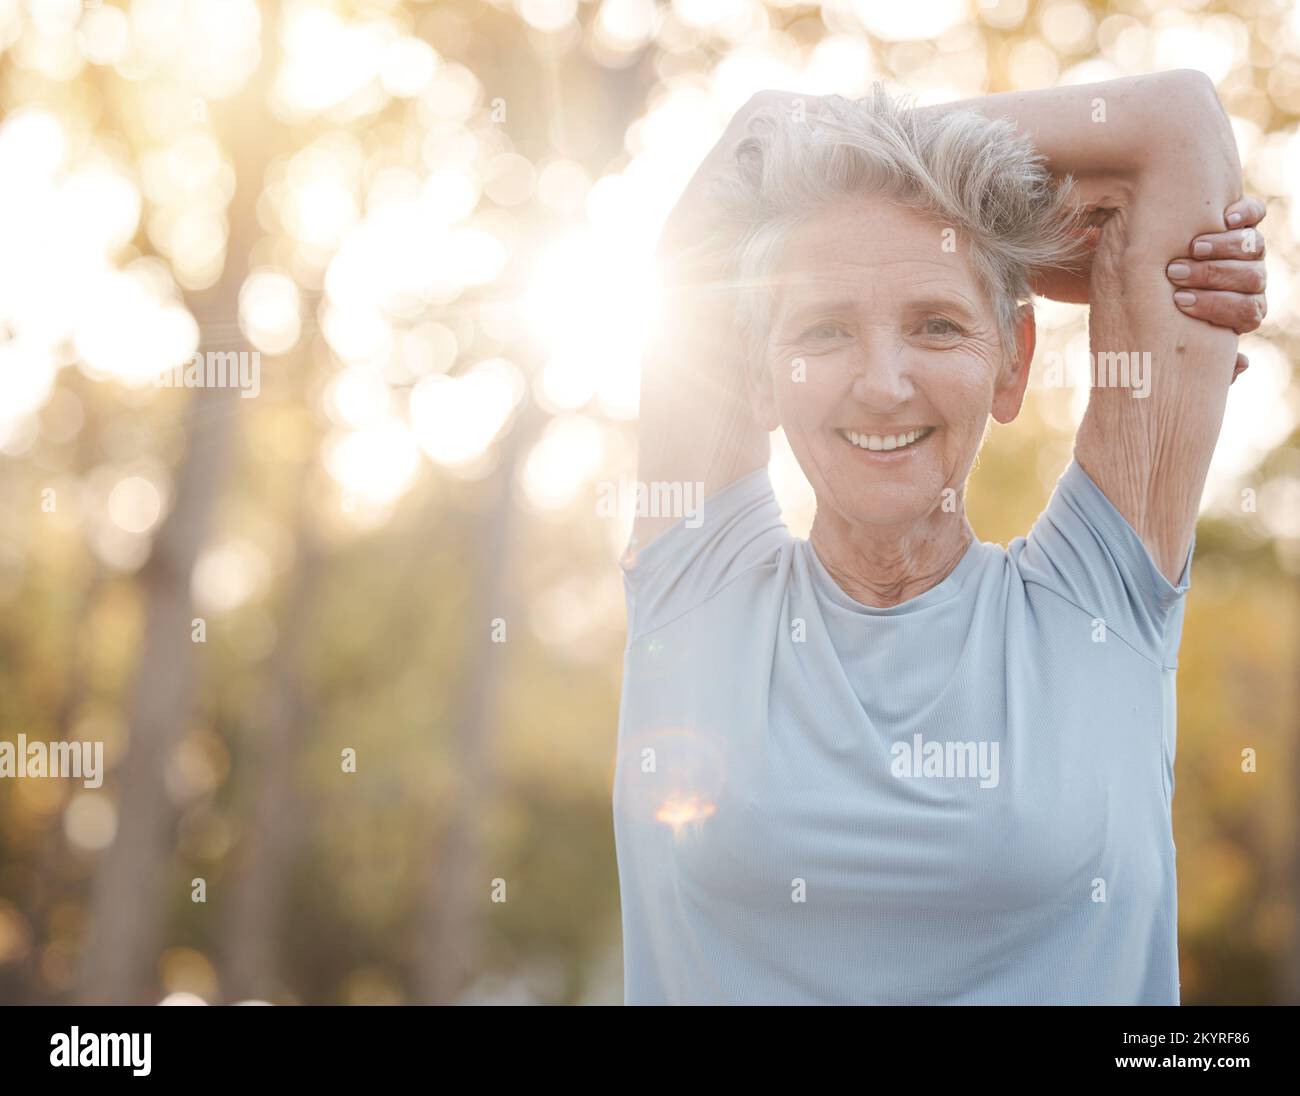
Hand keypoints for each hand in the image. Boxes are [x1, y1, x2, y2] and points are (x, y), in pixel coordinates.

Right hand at [1165, 196, 1266, 383]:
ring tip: (1191, 248)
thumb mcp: (1163, 339)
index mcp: (1241, 314)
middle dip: (1214, 277)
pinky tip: (1224, 217)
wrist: (1136, 272)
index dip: (1218, 307)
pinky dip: (1244, 215)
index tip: (1181, 302)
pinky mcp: (1241, 220)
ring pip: (1255, 247)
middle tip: (1175, 275)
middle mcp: (1250, 282)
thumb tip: (1241, 363)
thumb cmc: (1148, 315)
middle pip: (1253, 279)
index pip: (1246, 313)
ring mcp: (1248, 250)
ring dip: (1224, 248)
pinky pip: (1256, 214)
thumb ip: (1198, 359)